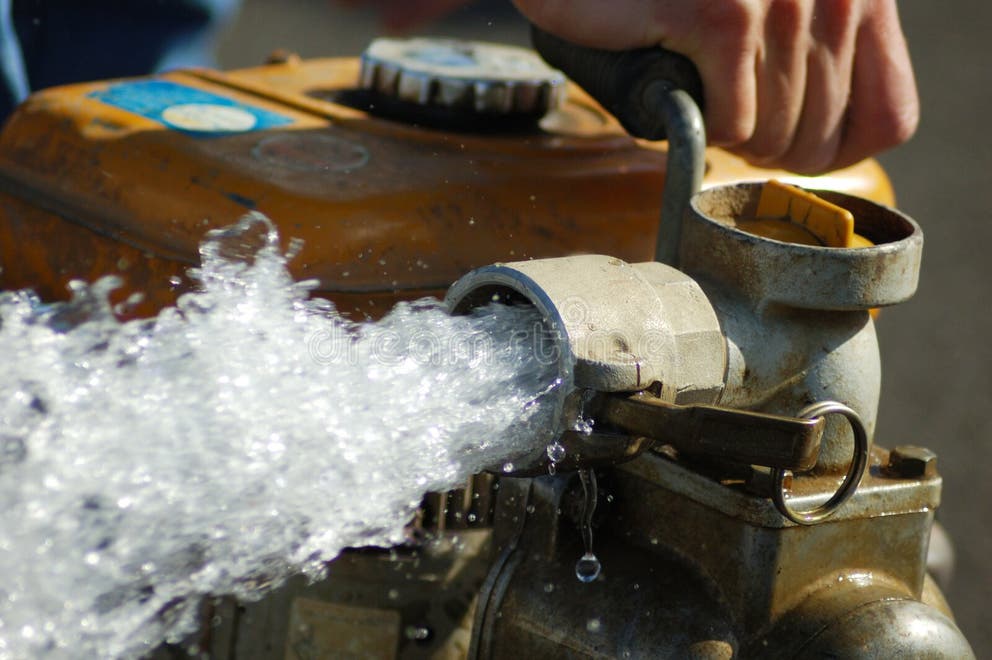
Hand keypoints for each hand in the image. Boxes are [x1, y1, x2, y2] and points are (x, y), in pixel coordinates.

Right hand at [338, 0, 918, 173]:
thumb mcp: (781, 22)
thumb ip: (825, 68)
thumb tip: (831, 148)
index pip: (890, 120)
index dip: (834, 150)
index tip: (788, 139)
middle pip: (819, 141)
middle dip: (766, 151)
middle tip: (726, 120)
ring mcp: (782, 2)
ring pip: (774, 138)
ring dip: (729, 138)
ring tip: (703, 96)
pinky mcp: (723, 17)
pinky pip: (730, 126)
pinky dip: (700, 124)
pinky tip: (684, 85)